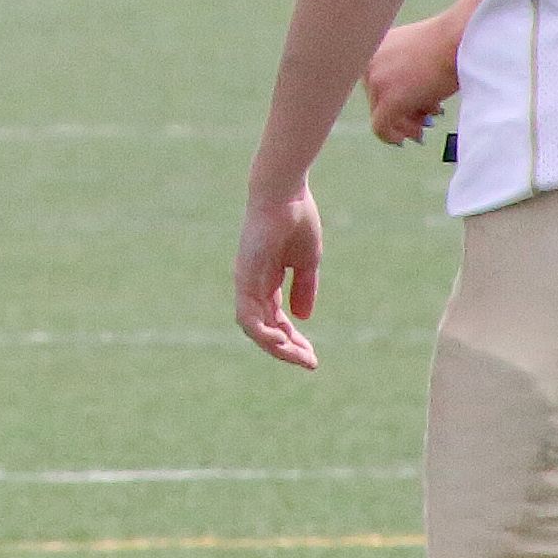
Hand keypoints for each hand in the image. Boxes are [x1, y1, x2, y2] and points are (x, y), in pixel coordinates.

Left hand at [233, 185, 323, 371]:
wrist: (285, 194)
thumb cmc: (296, 219)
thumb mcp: (306, 261)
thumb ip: (304, 288)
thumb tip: (303, 318)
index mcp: (267, 281)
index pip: (276, 320)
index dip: (293, 340)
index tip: (312, 357)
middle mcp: (253, 285)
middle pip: (265, 329)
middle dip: (287, 349)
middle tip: (310, 363)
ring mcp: (246, 281)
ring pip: (254, 328)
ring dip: (276, 347)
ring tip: (299, 357)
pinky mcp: (244, 276)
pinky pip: (247, 314)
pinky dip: (262, 332)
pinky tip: (281, 341)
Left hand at [365, 7, 465, 145]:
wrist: (461, 39)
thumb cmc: (452, 43)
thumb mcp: (421, 53)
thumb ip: (408, 72)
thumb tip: (413, 102)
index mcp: (376, 46)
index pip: (377, 80)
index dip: (392, 96)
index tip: (409, 107)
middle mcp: (369, 62)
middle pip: (377, 97)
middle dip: (401, 110)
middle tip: (423, 119)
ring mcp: (376, 81)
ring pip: (380, 113)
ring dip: (403, 122)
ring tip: (425, 125)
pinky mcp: (390, 100)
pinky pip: (381, 127)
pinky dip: (392, 136)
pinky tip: (407, 139)